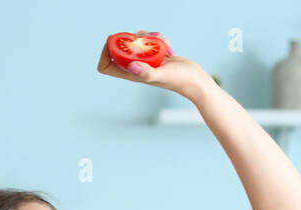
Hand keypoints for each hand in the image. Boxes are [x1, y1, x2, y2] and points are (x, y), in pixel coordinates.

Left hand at [96, 30, 211, 100]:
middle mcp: (135, 68)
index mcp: (131, 75)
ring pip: (135, 42)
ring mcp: (145, 61)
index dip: (105, 53)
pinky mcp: (155, 54)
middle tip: (139, 38)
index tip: (114, 42)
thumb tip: (131, 66)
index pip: (106, 66)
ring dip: (145, 36)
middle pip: (117, 50)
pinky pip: (149, 41)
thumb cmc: (179, 81)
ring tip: (159, 41)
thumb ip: (147, 73)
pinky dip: (157, 38)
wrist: (194, 80)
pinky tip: (168, 46)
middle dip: (126, 39)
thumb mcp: (162, 75)